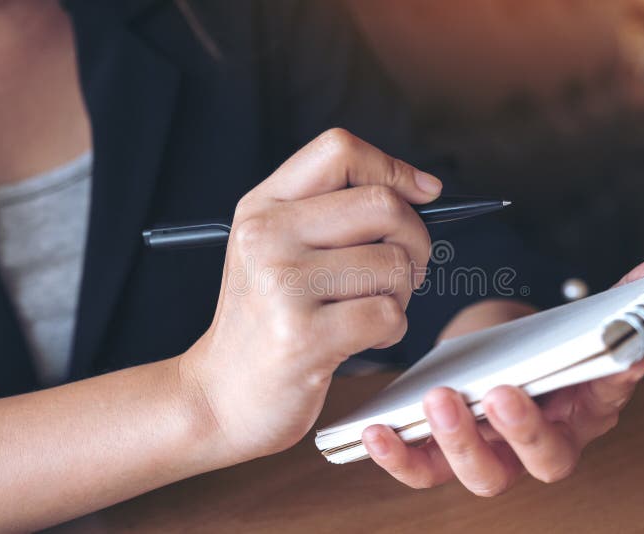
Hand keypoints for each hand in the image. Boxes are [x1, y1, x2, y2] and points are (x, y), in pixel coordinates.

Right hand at [179, 128, 441, 465]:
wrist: (219, 396)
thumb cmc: (267, 319)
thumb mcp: (278, 248)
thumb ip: (336, 209)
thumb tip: (424, 186)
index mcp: (262, 207)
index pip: (340, 150)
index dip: (393, 169)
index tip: (422, 194)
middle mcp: (266, 237)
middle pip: (384, 206)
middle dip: (415, 241)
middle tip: (402, 271)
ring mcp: (282, 285)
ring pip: (395, 265)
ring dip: (400, 294)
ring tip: (365, 310)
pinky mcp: (303, 336)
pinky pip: (389, 314)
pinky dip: (390, 330)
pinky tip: (360, 339)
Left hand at [363, 250, 643, 495]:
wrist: (486, 359)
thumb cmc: (530, 345)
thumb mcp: (571, 319)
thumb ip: (623, 293)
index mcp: (579, 410)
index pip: (602, 406)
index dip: (609, 388)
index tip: (614, 362)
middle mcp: (537, 442)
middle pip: (542, 457)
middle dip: (524, 428)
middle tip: (504, 392)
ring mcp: (490, 453)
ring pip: (482, 472)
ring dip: (459, 440)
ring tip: (439, 400)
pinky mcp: (441, 454)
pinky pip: (422, 469)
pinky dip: (398, 456)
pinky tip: (375, 430)